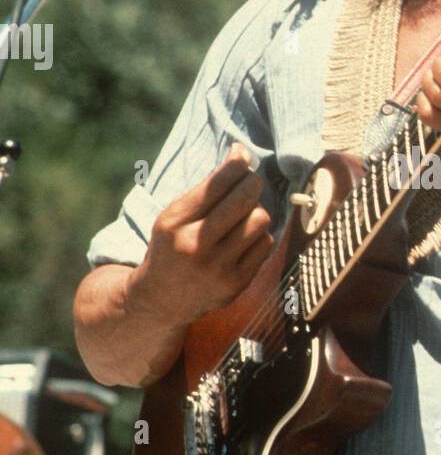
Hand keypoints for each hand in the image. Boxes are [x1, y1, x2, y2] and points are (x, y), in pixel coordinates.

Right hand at [128, 144, 274, 328]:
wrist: (161, 300)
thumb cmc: (172, 247)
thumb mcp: (173, 217)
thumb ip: (205, 191)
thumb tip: (242, 156)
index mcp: (175, 223)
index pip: (217, 183)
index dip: (237, 163)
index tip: (242, 154)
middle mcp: (195, 245)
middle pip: (245, 198)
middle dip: (251, 182)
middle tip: (249, 181)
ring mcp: (218, 268)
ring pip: (260, 220)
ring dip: (255, 212)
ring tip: (242, 217)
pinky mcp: (236, 284)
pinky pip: (265, 244)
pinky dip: (258, 236)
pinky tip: (243, 240)